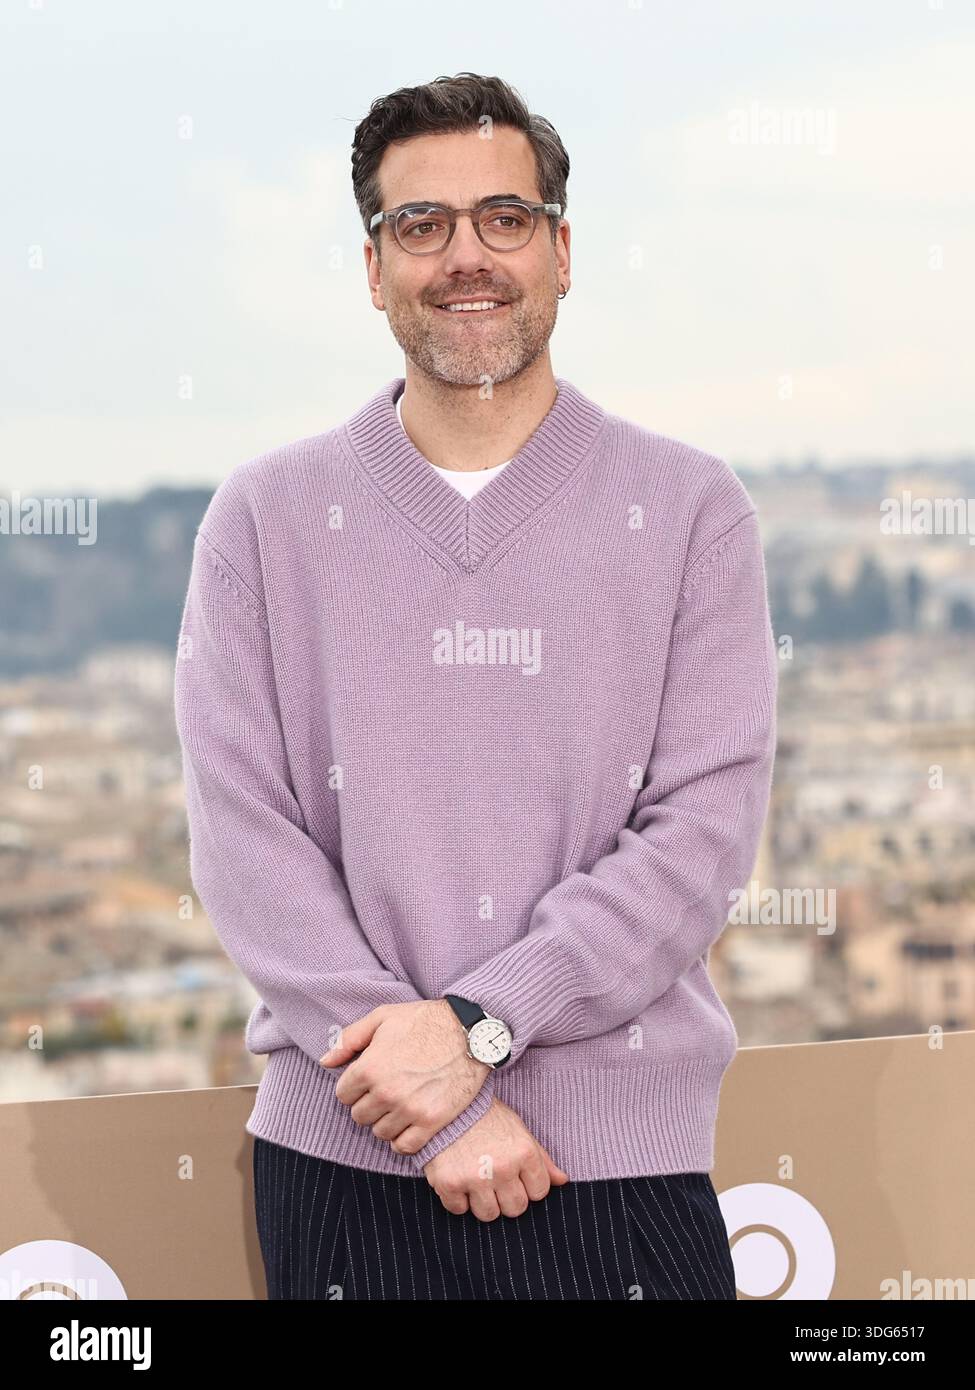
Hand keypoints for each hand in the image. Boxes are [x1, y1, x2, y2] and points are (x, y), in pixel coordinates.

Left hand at [319, 1000, 489, 1154]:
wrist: (470, 1032)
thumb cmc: (425, 1021)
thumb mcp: (382, 1017)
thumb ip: (349, 1039)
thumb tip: (325, 1062)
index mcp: (369, 1067)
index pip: (343, 1095)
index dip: (354, 1086)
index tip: (369, 1079)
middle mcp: (386, 1093)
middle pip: (360, 1116)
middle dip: (368, 1104)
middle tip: (385, 1091)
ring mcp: (409, 1110)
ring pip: (380, 1132)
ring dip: (385, 1121)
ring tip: (399, 1104)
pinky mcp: (431, 1122)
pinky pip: (404, 1146)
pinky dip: (403, 1139)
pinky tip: (409, 1123)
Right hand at [422, 1096, 569, 1221]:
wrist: (446, 1104)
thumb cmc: (486, 1117)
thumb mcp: (518, 1130)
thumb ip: (541, 1158)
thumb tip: (563, 1181)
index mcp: (524, 1152)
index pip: (539, 1192)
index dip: (527, 1185)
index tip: (515, 1175)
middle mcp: (502, 1168)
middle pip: (516, 1208)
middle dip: (507, 1197)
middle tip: (494, 1179)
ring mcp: (475, 1178)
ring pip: (489, 1214)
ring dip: (482, 1201)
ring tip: (475, 1179)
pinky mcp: (449, 1183)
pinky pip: (458, 1210)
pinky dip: (456, 1198)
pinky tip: (456, 1178)